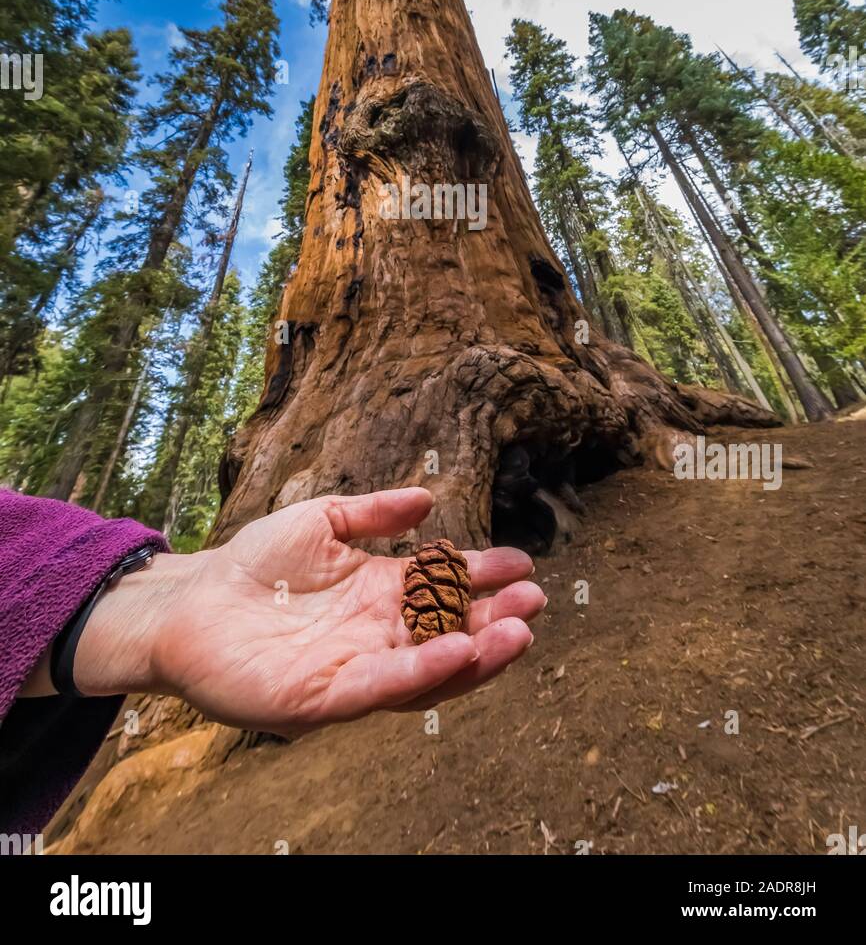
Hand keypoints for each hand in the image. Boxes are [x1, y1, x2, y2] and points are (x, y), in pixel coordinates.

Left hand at [73, 488, 545, 735]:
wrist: (189, 602)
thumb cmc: (252, 565)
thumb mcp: (320, 521)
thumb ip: (373, 512)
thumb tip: (428, 498)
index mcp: (379, 594)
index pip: (445, 589)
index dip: (484, 578)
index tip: (523, 565)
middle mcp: (375, 636)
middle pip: (448, 634)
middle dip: (494, 621)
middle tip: (533, 603)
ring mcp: (353, 669)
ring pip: (426, 671)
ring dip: (475, 655)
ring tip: (516, 634)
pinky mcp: (323, 698)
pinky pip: (381, 689)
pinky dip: (421, 672)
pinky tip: (456, 650)